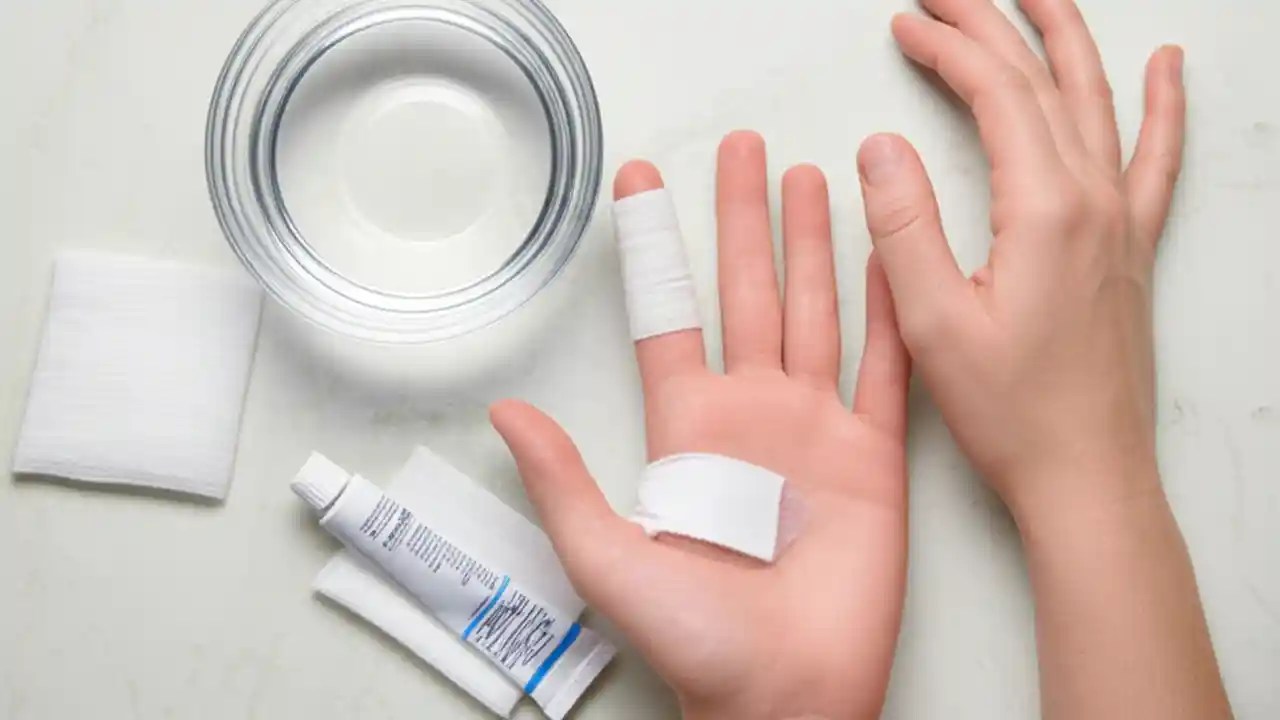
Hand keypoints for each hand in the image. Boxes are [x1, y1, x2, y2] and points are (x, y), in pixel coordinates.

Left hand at [492, 131, 909, 719]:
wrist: (785, 691)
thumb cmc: (695, 639)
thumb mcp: (607, 556)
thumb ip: (563, 479)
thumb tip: (506, 412)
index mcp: (686, 428)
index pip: (669, 315)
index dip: (657, 247)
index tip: (643, 183)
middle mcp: (751, 415)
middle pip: (747, 292)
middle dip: (745, 219)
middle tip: (744, 151)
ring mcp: (815, 430)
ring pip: (816, 312)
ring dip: (816, 246)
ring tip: (816, 179)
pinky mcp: (874, 457)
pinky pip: (886, 369)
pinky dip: (888, 313)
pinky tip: (885, 261)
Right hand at [857, 1, 1185, 513]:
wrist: (1087, 475)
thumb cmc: (1013, 412)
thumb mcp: (935, 324)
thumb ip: (905, 226)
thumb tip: (882, 146)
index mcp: (1045, 210)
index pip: (995, 94)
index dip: (947, 49)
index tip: (905, 26)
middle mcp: (1096, 201)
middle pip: (1046, 79)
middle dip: (993, 24)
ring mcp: (1122, 221)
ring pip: (1099, 100)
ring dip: (1066, 39)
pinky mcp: (1132, 248)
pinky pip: (1157, 155)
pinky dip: (1164, 104)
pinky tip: (1169, 69)